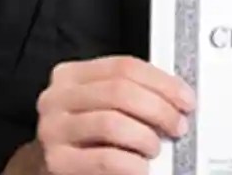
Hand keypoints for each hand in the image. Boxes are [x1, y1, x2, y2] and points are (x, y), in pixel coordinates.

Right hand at [18, 55, 195, 174]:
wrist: (45, 168)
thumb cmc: (83, 136)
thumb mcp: (99, 105)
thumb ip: (128, 94)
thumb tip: (175, 98)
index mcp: (70, 75)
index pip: (124, 67)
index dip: (162, 82)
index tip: (185, 99)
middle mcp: (57, 98)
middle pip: (120, 91)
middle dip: (159, 109)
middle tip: (178, 125)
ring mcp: (53, 130)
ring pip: (112, 123)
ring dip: (145, 136)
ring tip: (155, 147)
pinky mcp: (57, 161)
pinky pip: (105, 158)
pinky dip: (132, 164)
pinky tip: (141, 167)